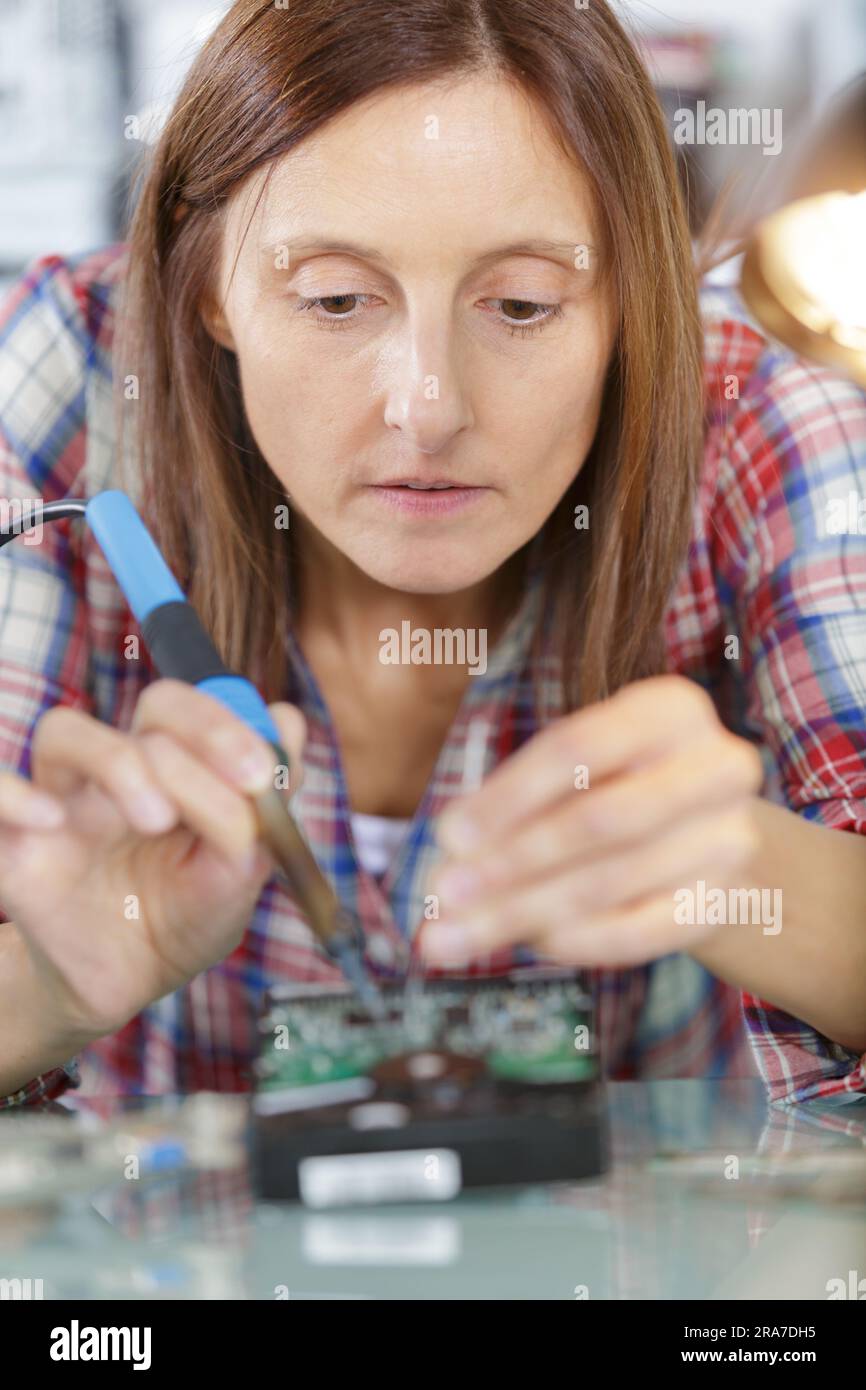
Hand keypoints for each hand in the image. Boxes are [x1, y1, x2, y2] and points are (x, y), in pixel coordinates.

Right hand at [0, 679, 304, 1038]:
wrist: (131, 982)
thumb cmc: (185, 915)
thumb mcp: (242, 872)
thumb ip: (267, 803)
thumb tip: (288, 722)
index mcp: (179, 766)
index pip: (204, 710)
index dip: (231, 725)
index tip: (264, 774)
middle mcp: (123, 768)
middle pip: (152, 704)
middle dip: (204, 729)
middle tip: (241, 781)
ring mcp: (64, 797)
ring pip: (68, 731)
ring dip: (123, 763)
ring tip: (157, 821)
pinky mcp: (15, 841)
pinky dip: (14, 795)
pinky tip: (51, 822)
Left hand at [421, 675, 762, 967]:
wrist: (701, 835)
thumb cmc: (613, 785)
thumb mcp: (571, 771)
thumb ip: (512, 803)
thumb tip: (450, 849)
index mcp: (673, 708)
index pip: (578, 747)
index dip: (508, 795)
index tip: (448, 836)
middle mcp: (717, 767)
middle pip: (599, 820)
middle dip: (511, 862)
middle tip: (443, 896)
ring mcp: (729, 838)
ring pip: (611, 881)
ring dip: (524, 911)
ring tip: (459, 934)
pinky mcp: (722, 901)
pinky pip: (641, 930)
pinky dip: (579, 940)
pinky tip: (531, 942)